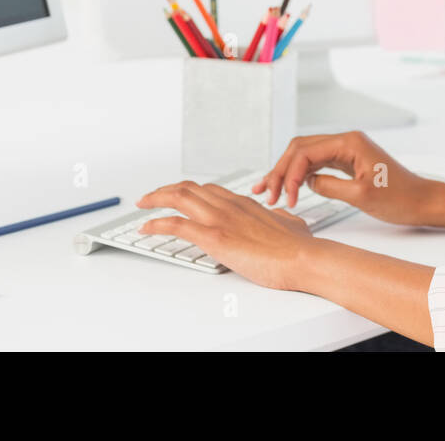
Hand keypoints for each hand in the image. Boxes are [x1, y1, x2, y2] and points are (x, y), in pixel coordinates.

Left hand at [136, 181, 314, 289]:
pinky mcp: (214, 237)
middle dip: (165, 190)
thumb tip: (279, 215)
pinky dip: (156, 224)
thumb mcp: (290, 222)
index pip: (209, 189)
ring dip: (155, 199)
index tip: (178, 195)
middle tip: (151, 197)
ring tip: (142, 205)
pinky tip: (146, 228)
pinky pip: (176, 225)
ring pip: (178, 197)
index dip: (189, 190)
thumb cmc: (298, 246)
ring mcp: (220, 219)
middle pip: (189, 187)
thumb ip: (280, 217)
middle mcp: (229, 205)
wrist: (302, 257)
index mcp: (244, 202)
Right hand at [252, 130, 437, 225]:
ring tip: (269, 191)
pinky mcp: (347, 161)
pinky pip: (316, 163)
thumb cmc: (400, 198)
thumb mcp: (362, 196)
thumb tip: (306, 182)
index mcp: (349, 142)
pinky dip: (300, 175)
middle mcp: (345, 140)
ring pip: (305, 155)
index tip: (286, 197)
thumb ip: (329, 186)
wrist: (423, 201)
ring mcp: (346, 150)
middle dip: (280, 170)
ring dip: (286, 172)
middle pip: (300, 149)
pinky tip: (290, 187)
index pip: (305, 152)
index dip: (289, 174)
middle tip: (265, 192)